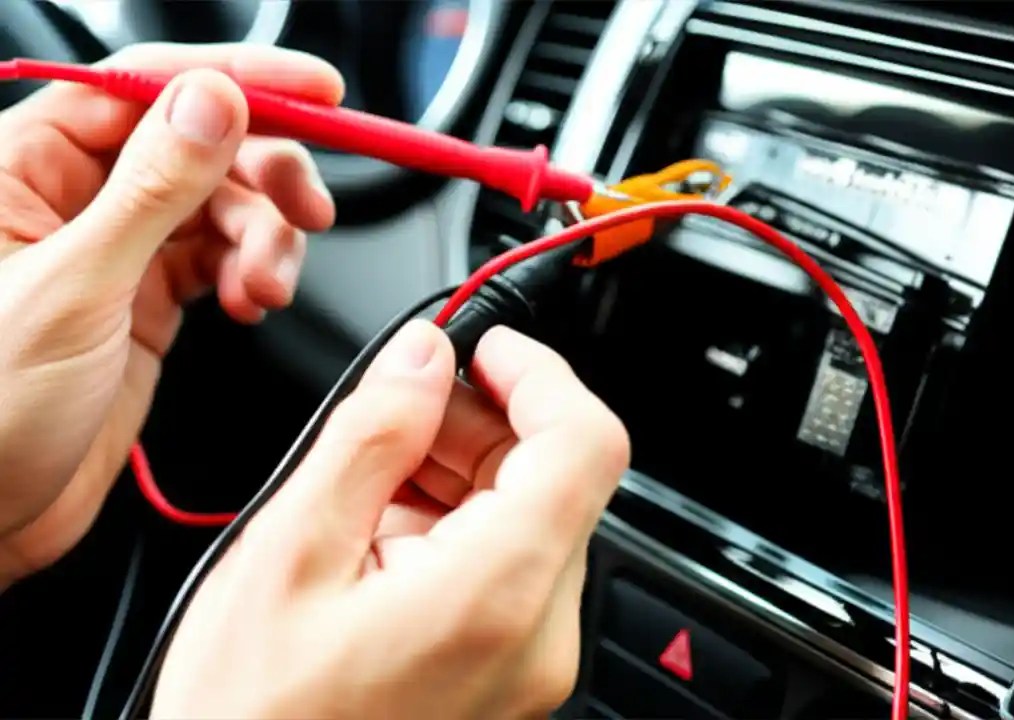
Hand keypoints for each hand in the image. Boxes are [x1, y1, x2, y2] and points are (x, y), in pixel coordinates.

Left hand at [0, 43, 341, 586]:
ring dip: (267, 239)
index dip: (237, 79)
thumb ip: (152, 190)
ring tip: (265, 287)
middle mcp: (76, 199)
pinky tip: (253, 302)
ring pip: (225, 204)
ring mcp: (119, 250)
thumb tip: (213, 102)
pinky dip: (256, 275)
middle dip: (266, 173)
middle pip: (202, 143)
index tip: (315, 91)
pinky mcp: (150, 300)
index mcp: (25, 168)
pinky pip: (225, 258)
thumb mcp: (77, 287)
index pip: (145, 88)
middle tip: (307, 209)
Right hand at [153, 323, 629, 718]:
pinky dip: (459, 530)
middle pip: (558, 477)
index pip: (586, 442)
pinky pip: (511, 572)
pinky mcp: (512, 680)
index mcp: (496, 594)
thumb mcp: (287, 557)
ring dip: (465, 475)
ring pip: (534, 519)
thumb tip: (422, 357)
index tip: (486, 347)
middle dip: (484, 423)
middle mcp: (539, 636)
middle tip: (402, 411)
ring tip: (372, 486)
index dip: (542, 373)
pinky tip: (383, 537)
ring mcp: (532, 665)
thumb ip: (371, 437)